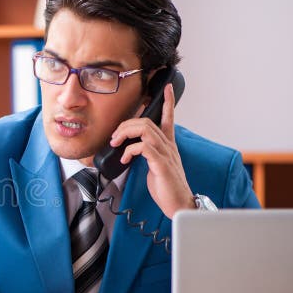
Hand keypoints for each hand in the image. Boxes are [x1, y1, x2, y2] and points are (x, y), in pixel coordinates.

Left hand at [109, 84, 194, 218]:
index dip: (168, 102)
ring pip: (145, 130)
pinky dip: (129, 150)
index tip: (166, 87)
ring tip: (115, 143)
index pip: (169, 118)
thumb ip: (146, 154)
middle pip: (147, 121)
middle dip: (126, 123)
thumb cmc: (166, 187)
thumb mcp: (154, 166)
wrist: (178, 205)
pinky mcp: (162, 164)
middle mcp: (168, 146)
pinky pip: (143, 147)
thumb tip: (130, 149)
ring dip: (125, 133)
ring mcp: (166, 154)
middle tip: (114, 137)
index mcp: (168, 145)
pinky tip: (124, 159)